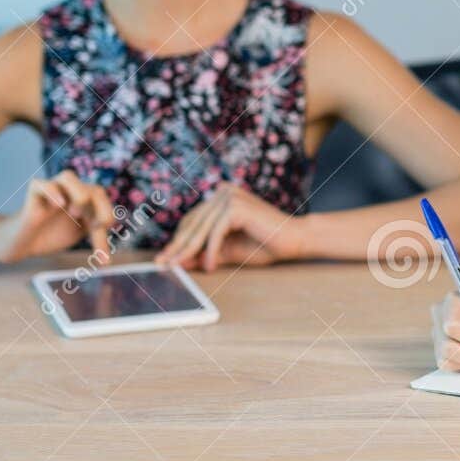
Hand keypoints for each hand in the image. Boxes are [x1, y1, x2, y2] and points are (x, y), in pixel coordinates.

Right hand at [0, 171, 113, 262]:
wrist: (21, 244)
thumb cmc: (50, 235)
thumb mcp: (77, 235)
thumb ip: (94, 236)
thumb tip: (107, 260)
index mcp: (84, 199)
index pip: (103, 201)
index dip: (107, 215)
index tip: (104, 235)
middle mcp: (69, 191)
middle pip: (93, 188)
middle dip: (102, 207)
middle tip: (98, 225)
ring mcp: (51, 191)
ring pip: (68, 176)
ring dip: (79, 193)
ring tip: (76, 213)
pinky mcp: (32, 196)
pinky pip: (41, 184)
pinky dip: (52, 192)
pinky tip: (60, 205)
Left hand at [155, 183, 295, 270]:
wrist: (296, 240)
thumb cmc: (265, 244)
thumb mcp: (228, 251)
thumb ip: (205, 254)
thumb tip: (179, 262)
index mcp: (221, 198)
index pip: (192, 221)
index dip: (178, 241)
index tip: (165, 259)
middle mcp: (223, 192)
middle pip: (193, 224)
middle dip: (178, 247)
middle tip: (163, 265)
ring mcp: (230, 197)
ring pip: (201, 229)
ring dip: (189, 251)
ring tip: (178, 268)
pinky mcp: (236, 207)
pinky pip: (216, 233)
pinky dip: (211, 251)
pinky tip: (210, 266)